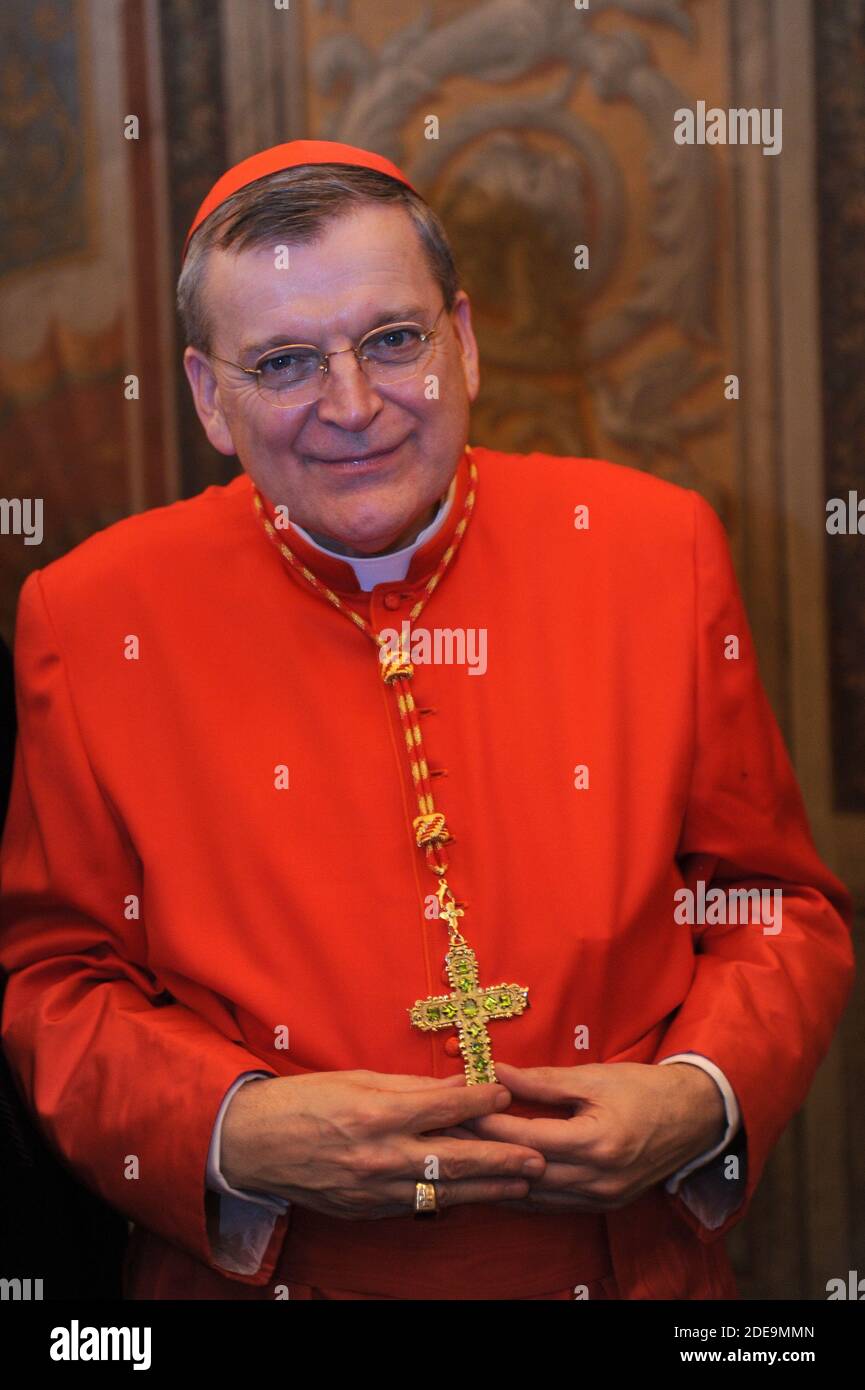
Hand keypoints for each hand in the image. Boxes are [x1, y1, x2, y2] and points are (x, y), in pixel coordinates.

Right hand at [219, 1069, 546, 1219]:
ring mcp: (374, 1189)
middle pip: (455, 1158)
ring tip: (523, 1184)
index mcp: (376, 1113)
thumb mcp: (357, 1079)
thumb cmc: (304, 1101)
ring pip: (444, 1189)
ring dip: (488, 1187)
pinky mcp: (367, 1210)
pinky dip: (449, 1198)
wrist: (254, 1145)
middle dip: (502, 1159)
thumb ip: (410, 1088)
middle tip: (539, 1158)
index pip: (442, 1107)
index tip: (507, 1094)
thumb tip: (456, 1087)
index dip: (478, 1101)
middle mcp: (379, 1155)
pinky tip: (475, 1194)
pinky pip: (417, 1204)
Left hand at [454, 1061, 726, 1211]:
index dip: (489, 1122)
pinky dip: (524, 1190)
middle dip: (485, 1151)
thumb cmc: (644, 1089)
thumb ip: (541, 1080)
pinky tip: (500, 1175)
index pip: (526, 1137)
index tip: (459, 1106)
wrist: (694, 1117)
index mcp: (596, 1143)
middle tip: (450, 1133)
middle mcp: (598, 1179)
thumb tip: (495, 1071)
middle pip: (525, 1170)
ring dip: (500, 1175)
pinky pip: (553, 1204)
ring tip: (466, 1154)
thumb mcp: (593, 1077)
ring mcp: (602, 1197)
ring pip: (535, 1195)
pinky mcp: (604, 1204)